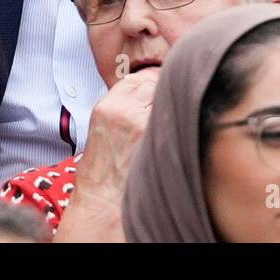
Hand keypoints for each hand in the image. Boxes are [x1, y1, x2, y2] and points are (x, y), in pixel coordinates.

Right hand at [53, 68, 158, 242]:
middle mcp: (123, 110)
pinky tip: (172, 132)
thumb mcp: (103, 128)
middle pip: (155, 83)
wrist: (102, 201)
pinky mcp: (156, 138)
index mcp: (107, 106)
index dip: (151, 80)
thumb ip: (123, 105)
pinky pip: (175, 119)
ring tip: (169, 120)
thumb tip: (150, 89)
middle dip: (163, 90)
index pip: (138, 77)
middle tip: (168, 105)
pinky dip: (177, 122)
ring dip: (172, 105)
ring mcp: (141, 123)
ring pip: (167, 98)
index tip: (158, 86)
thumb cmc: (102, 169)